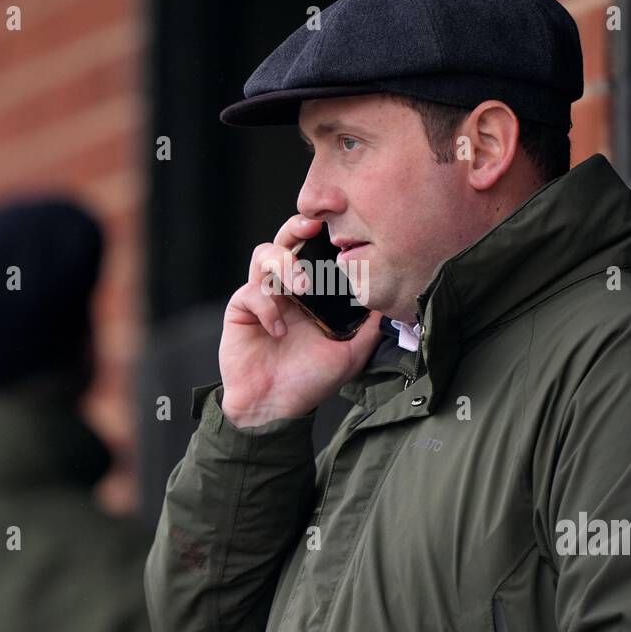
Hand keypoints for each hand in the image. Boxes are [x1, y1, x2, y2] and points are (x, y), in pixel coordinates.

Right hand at [219, 214, 383, 427]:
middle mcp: (286, 289)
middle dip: (296, 227)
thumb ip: (369, 326)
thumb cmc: (310, 381)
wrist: (274, 408)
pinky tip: (277, 329)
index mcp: (311, 294)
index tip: (338, 222)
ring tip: (300, 286)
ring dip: (284, 263)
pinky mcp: (241, 309)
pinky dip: (266, 305)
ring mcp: (262, 297)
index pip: (314, 252)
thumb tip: (389, 299)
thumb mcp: (351, 353)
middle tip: (313, 226)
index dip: (322, 233)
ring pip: (264, 255)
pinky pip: (250, 291)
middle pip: (285, 240)